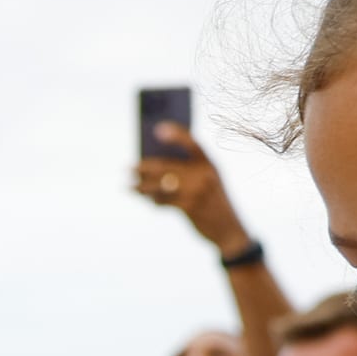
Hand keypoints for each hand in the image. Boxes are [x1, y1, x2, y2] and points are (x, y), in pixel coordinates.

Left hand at [131, 122, 251, 258]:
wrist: (227, 228)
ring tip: (130, 186)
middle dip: (144, 166)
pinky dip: (153, 200)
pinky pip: (163, 201)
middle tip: (128, 167)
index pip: (192, 142)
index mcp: (209, 163)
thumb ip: (189, 170)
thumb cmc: (213, 200)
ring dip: (142, 185)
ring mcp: (197, 191)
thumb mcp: (208, 180)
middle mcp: (204, 174)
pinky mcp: (189, 207)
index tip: (158, 127)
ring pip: (161, 184)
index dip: (176, 134)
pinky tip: (146, 199)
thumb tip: (154, 164)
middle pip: (167, 165)